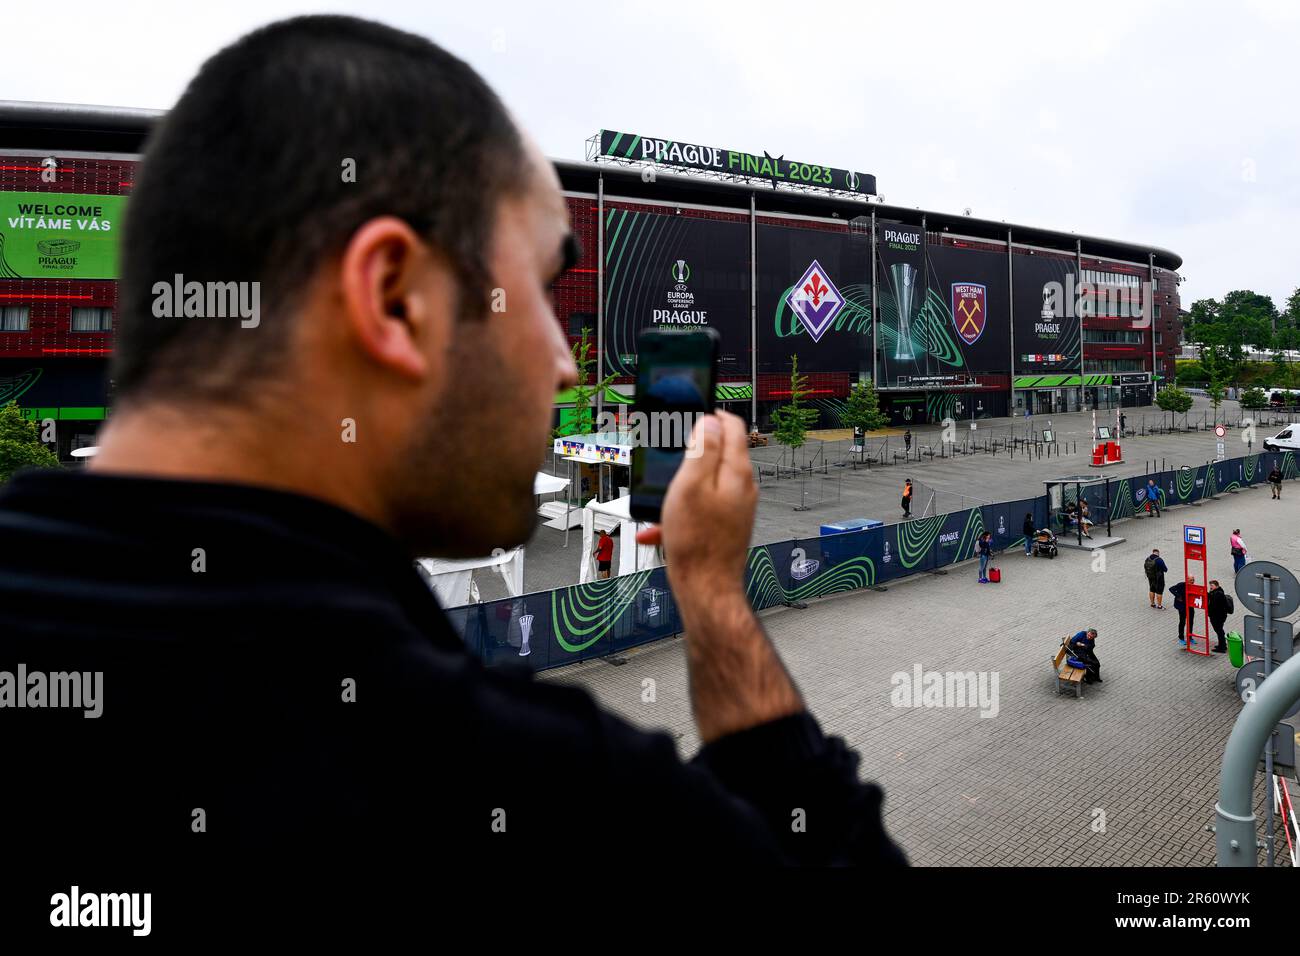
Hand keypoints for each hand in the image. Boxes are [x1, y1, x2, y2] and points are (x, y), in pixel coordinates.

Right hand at [636, 411, 755, 601]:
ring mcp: (736, 507)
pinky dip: (681, 512)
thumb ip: (703, 449)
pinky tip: (660, 528)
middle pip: (719, 452)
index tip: (690, 414)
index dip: (710, 414)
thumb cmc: (697, 543)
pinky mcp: (726, 525)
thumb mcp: (690, 486)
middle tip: (668, 455)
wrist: (705, 589)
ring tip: (660, 499)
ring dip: (681, 485)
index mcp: (736, 472)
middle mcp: (742, 487)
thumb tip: (711, 420)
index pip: (733, 426)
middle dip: (691, 451)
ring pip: (706, 482)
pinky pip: (701, 508)